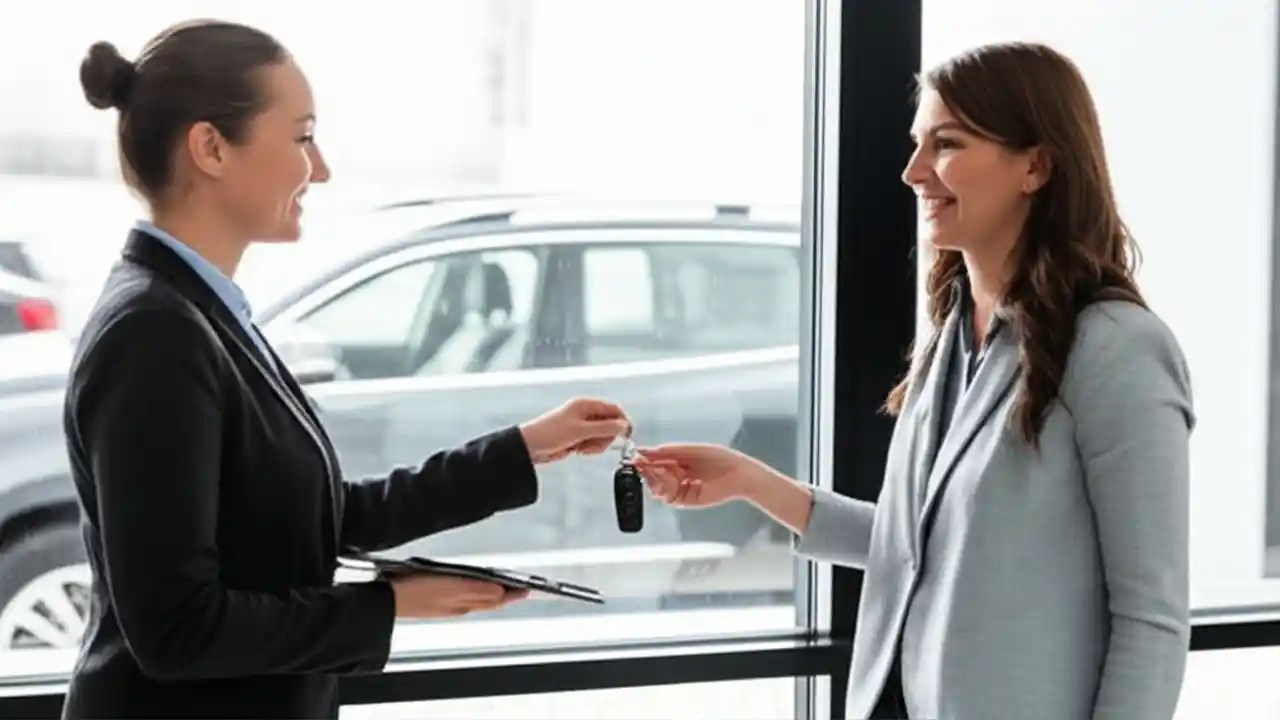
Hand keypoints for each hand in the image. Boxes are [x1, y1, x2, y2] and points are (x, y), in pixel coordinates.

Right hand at [389, 574, 528, 618]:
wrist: (383, 601)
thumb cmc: (412, 593)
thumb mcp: (450, 587)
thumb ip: (477, 590)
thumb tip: (501, 591)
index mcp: (463, 602)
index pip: (496, 598)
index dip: (513, 592)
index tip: (529, 588)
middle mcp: (457, 605)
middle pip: (488, 600)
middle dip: (505, 594)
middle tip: (521, 588)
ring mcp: (445, 604)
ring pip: (475, 599)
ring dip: (490, 594)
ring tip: (504, 588)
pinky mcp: (433, 600)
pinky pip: (461, 597)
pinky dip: (473, 593)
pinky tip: (472, 588)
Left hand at [519, 397, 631, 463]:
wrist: (530, 447)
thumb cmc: (551, 433)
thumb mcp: (581, 431)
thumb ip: (605, 428)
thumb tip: (624, 426)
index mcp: (586, 404)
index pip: (613, 408)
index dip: (622, 421)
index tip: (627, 435)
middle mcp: (585, 413)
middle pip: (610, 423)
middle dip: (606, 436)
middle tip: (594, 444)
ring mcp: (582, 425)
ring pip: (603, 435)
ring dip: (597, 444)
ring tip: (583, 448)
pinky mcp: (578, 437)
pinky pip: (593, 442)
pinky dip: (590, 448)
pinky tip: (578, 450)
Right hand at [631, 443, 773, 507]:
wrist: (738, 474)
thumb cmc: (719, 458)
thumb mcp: (689, 450)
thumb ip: (667, 451)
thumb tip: (645, 451)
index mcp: (677, 460)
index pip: (654, 460)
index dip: (644, 459)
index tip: (636, 458)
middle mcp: (676, 474)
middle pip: (652, 475)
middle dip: (647, 470)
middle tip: (643, 466)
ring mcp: (680, 488)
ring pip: (657, 487)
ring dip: (656, 479)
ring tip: (663, 471)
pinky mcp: (685, 500)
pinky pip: (667, 497)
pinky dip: (666, 488)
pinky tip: (672, 480)